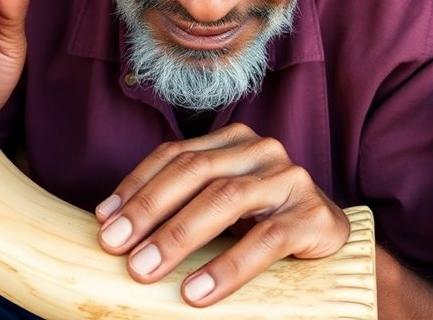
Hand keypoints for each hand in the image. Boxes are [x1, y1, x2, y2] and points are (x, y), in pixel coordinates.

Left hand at [94, 123, 349, 306]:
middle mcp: (262, 150)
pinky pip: (265, 240)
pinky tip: (197, 291)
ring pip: (225, 199)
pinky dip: (227, 268)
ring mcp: (290, 179)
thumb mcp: (219, 205)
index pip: (175, 155)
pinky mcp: (313, 216)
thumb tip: (113, 226)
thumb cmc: (261, 222)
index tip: (103, 220)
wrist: (329, 241)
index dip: (135, 185)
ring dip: (178, 236)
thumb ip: (181, 202)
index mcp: (233, 141)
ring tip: (145, 269)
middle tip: (115, 245)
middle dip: (148, 210)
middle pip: (194, 172)